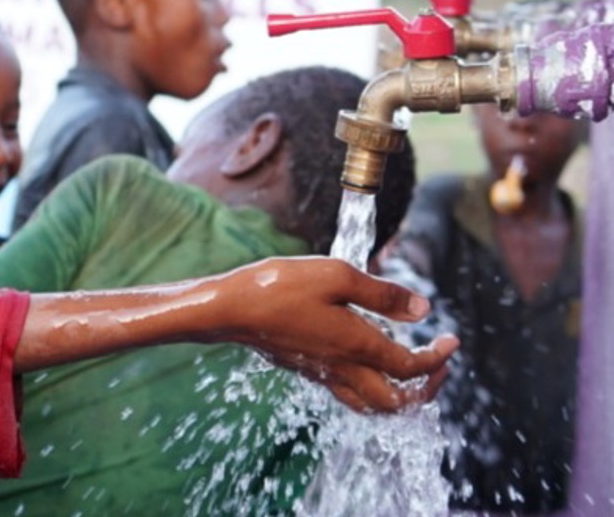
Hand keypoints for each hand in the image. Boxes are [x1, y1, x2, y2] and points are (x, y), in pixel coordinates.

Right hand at [218, 256, 456, 413]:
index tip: (451, 339)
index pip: (411, 367)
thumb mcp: (337, 275)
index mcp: (357, 346)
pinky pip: (345, 391)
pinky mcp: (304, 368)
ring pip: (368, 405)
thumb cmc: (279, 287)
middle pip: (394, 404)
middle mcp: (342, 367)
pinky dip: (367, 384)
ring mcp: (321, 372)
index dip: (438, 358)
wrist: (230, 309)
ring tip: (406, 371)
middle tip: (435, 365)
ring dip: (396, 395)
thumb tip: (423, 311)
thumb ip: (382, 294)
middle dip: (424, 390)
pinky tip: (362, 357)